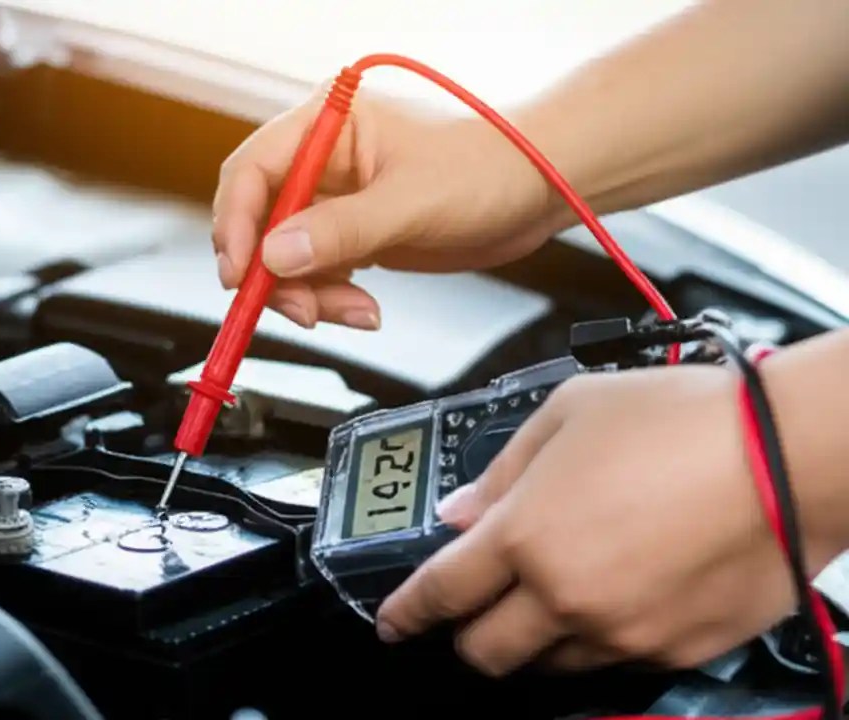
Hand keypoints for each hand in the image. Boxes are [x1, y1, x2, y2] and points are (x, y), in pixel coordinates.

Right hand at [212, 91, 566, 329]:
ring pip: (285, 258)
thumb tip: (274, 257)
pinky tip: (364, 310)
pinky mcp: (352, 234)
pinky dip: (331, 300)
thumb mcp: (412, 201)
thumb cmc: (491, 166)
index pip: (251, 171)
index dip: (236, 224)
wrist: (538, 191)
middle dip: (273, 273)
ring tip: (353, 313)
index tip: (243, 273)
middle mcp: (322, 159)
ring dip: (308, 295)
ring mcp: (335, 199)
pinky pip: (316, 274)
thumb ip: (341, 231)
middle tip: (301, 310)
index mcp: (327, 123)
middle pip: (259, 222)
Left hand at [374, 365, 842, 675]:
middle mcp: (566, 596)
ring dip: (535, 639)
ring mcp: (623, 633)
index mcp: (525, 535)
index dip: (406, 613)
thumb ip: (503, 470)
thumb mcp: (570, 412)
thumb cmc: (686, 420)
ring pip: (549, 666)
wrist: (793, 453)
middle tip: (476, 610)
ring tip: (557, 593)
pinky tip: (619, 594)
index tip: (393, 622)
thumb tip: (462, 512)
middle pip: (486, 651)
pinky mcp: (674, 651)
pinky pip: (615, 663)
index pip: (441, 594)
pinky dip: (599, 639)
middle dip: (468, 635)